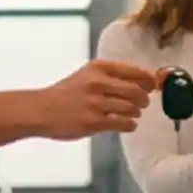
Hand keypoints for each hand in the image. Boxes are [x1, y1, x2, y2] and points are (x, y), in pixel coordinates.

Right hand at [33, 59, 157, 138]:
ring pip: (132, 108)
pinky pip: (124, 123)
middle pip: (137, 91)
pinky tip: (127, 124)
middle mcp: (98, 82)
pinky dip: (130, 125)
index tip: (153, 86)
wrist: (40, 110)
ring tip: (132, 114)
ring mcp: (96, 103)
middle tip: (143, 103)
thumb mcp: (87, 75)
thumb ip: (112, 76)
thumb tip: (144, 81)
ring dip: (136, 113)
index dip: (149, 80)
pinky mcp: (94, 122)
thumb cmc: (65, 94)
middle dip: (145, 99)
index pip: (135, 71)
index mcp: (98, 67)